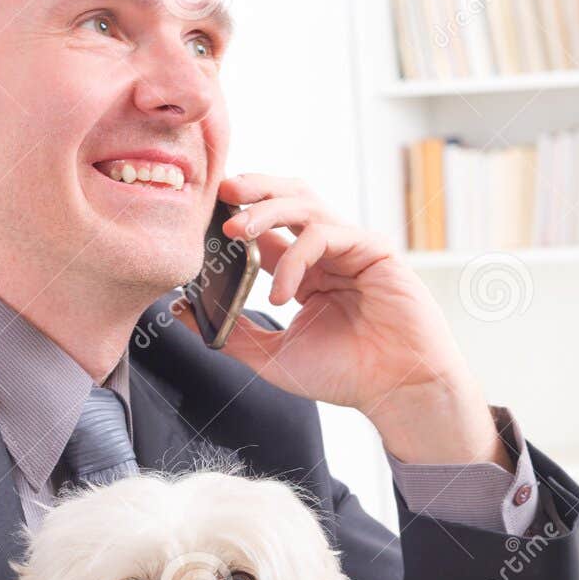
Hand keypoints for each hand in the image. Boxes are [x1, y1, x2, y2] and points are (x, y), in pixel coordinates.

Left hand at [174, 173, 509, 466]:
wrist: (397, 391)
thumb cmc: (345, 375)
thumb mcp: (271, 355)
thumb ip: (229, 332)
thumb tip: (180, 311)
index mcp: (305, 271)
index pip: (265, 228)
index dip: (234, 217)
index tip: (199, 220)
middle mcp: (327, 253)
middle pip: (287, 197)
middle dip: (252, 188)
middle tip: (219, 193)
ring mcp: (351, 247)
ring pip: (305, 204)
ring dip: (266, 211)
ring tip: (235, 229)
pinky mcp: (373, 249)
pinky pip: (326, 234)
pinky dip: (296, 257)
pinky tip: (282, 292)